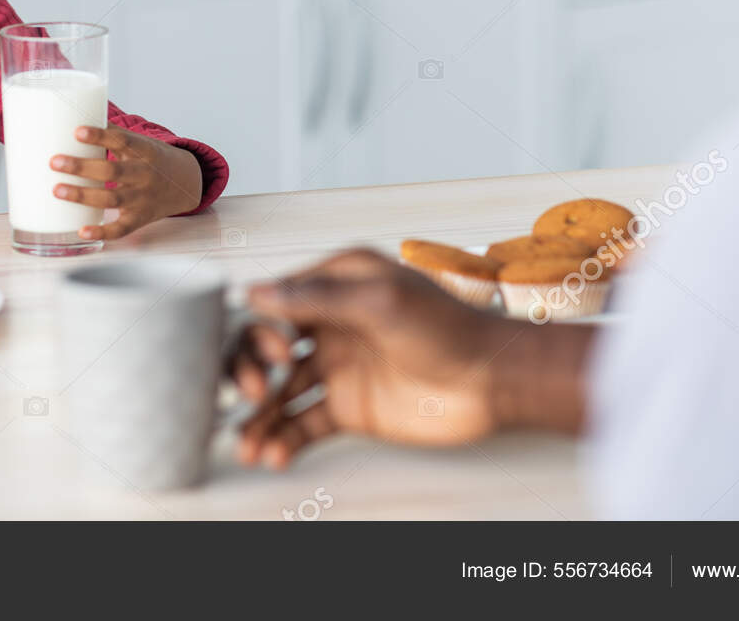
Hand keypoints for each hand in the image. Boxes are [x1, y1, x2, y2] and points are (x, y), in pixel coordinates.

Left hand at [49, 125, 203, 241]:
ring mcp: (143, 199)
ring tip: (57, 189)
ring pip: (111, 199)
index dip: (99, 136)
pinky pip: (121, 229)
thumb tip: (79, 116)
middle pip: (112, 171)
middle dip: (81, 167)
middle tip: (54, 162)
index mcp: (145, 151)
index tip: (76, 132)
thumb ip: (114, 134)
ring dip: (82, 195)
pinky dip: (102, 232)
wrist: (187, 183)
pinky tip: (81, 231)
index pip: (122, 141)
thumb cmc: (154, 159)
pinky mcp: (140, 219)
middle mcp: (145, 175)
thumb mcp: (142, 143)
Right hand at [232, 249, 593, 468]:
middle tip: (255, 396)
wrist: (494, 380)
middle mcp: (329, 323)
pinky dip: (284, 439)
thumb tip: (256, 293)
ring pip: (280, 391)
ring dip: (258, 417)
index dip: (259, 327)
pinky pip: (304, 423)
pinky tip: (272, 454)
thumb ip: (316, 298)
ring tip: (244, 444)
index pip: (275, 300)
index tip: (274, 353)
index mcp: (335, 283)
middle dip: (249, 372)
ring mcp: (337, 366)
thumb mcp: (380, 301)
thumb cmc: (449, 327)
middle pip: (265, 346)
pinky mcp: (348, 407)